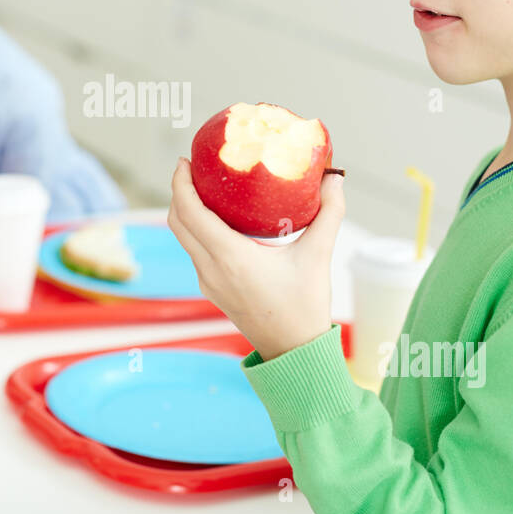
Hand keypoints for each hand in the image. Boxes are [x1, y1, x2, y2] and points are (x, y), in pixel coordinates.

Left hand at [167, 157, 345, 360]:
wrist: (294, 352)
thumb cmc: (306, 307)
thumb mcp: (319, 256)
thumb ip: (329, 214)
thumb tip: (335, 180)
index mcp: (230, 257)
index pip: (190, 212)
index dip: (181, 183)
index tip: (185, 161)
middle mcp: (211, 269)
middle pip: (177, 222)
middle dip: (179, 191)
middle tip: (192, 168)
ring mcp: (207, 281)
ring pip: (183, 238)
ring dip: (186, 211)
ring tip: (205, 187)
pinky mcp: (211, 289)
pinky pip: (194, 251)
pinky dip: (196, 229)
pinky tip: (217, 219)